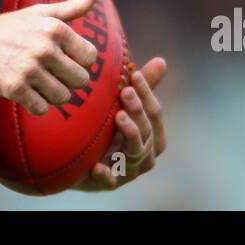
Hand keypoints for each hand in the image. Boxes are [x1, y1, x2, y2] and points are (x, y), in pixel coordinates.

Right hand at [0, 0, 99, 114]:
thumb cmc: (10, 28)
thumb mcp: (41, 13)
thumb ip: (72, 8)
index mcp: (55, 28)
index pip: (90, 57)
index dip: (79, 61)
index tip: (63, 59)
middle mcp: (44, 47)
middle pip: (81, 80)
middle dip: (68, 81)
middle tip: (50, 74)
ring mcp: (29, 68)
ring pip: (62, 97)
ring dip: (52, 94)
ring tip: (38, 83)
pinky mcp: (14, 87)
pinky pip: (41, 108)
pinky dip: (35, 104)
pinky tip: (25, 92)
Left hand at [72, 56, 167, 190]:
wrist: (82, 164)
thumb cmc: (110, 131)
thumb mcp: (124, 108)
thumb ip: (142, 89)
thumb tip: (161, 61)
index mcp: (154, 136)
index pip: (155, 113)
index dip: (147, 93)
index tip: (134, 74)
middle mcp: (146, 155)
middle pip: (147, 130)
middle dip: (138, 109)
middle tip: (125, 91)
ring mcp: (129, 170)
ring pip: (135, 151)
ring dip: (130, 133)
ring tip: (118, 117)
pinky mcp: (110, 183)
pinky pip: (110, 179)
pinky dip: (106, 173)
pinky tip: (97, 165)